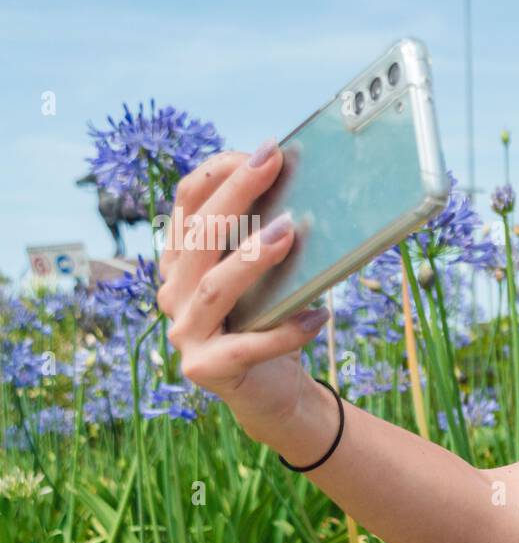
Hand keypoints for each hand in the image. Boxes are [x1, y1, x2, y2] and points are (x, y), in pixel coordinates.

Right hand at [157, 141, 330, 434]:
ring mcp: (185, 332)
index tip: (259, 151)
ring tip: (290, 232)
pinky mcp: (207, 368)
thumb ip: (269, 239)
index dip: (218, 174)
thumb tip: (309, 194)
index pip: (187, 206)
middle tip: (271, 164)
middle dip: (236, 195)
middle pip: (201, 236)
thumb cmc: (270, 321)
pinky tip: (319, 317)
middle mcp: (175, 292)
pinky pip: (249, 345)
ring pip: (217, 287)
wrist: (272, 390)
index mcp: (183, 262)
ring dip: (253, 257)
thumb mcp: (268, 276)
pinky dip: (286, 331)